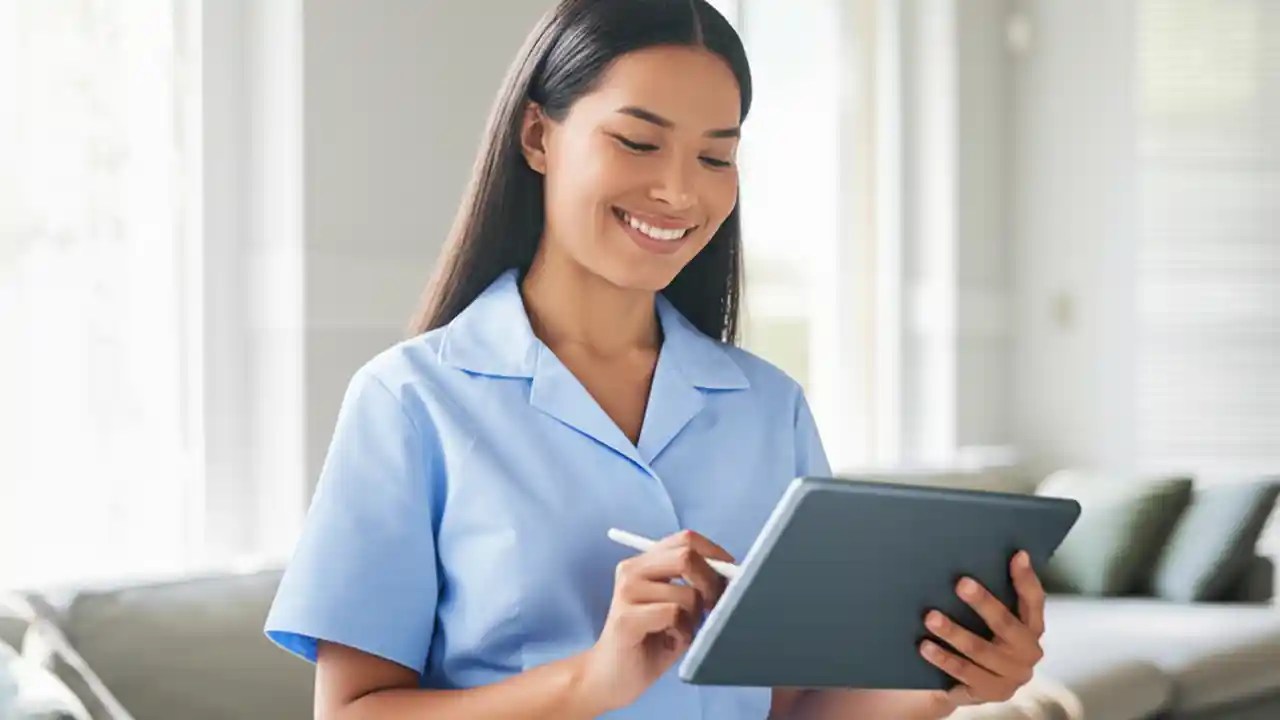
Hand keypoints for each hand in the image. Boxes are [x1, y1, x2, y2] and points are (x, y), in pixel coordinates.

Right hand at [576, 529, 733, 712]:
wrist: (612, 678)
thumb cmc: (652, 641)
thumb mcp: (677, 605)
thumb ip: (696, 583)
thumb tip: (733, 571)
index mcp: (644, 563)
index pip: (686, 538)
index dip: (715, 554)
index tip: (729, 576)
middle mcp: (631, 571)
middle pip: (686, 556)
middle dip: (711, 582)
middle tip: (713, 607)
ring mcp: (626, 593)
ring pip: (686, 592)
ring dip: (696, 617)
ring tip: (683, 632)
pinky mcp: (626, 619)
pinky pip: (673, 614)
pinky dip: (684, 631)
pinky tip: (672, 641)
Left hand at [918, 550, 1046, 709]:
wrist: (964, 684)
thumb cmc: (978, 637)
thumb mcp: (987, 618)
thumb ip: (990, 594)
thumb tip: (967, 556)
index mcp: (1032, 627)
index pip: (1034, 600)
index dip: (1026, 579)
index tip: (1017, 555)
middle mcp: (1028, 652)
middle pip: (1006, 625)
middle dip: (983, 603)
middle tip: (960, 584)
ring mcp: (1012, 676)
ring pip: (981, 651)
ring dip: (954, 633)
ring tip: (930, 618)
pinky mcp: (992, 692)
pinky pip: (965, 674)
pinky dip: (944, 659)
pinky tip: (925, 646)